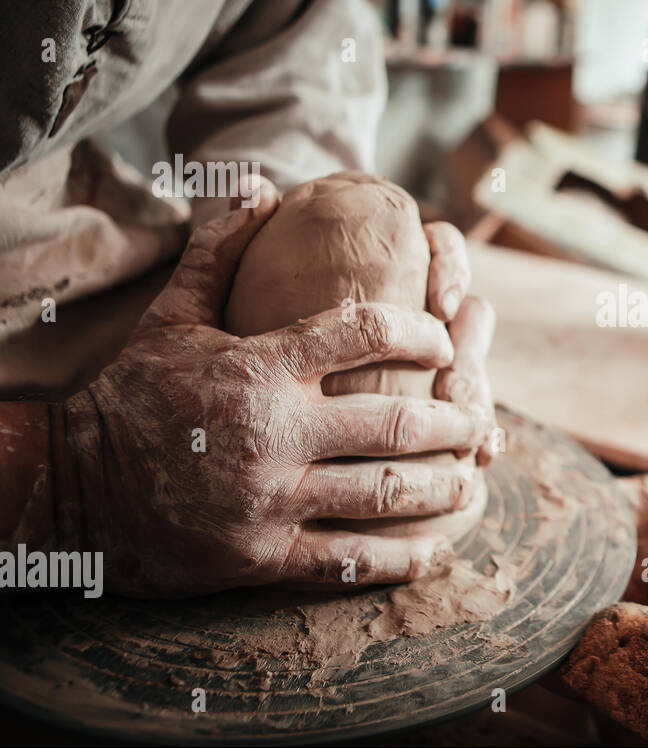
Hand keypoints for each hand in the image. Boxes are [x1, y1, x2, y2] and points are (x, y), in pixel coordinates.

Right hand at [57, 195, 494, 596]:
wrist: (69, 486)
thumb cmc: (132, 397)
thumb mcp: (172, 318)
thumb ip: (219, 252)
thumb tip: (259, 187)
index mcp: (259, 366)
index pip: (367, 331)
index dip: (423, 331)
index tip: (446, 341)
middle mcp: (273, 431)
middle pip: (396, 421)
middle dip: (454, 420)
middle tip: (479, 419)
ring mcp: (269, 498)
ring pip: (383, 492)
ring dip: (441, 487)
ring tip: (468, 479)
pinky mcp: (260, 555)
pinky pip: (346, 560)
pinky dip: (399, 559)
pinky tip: (433, 551)